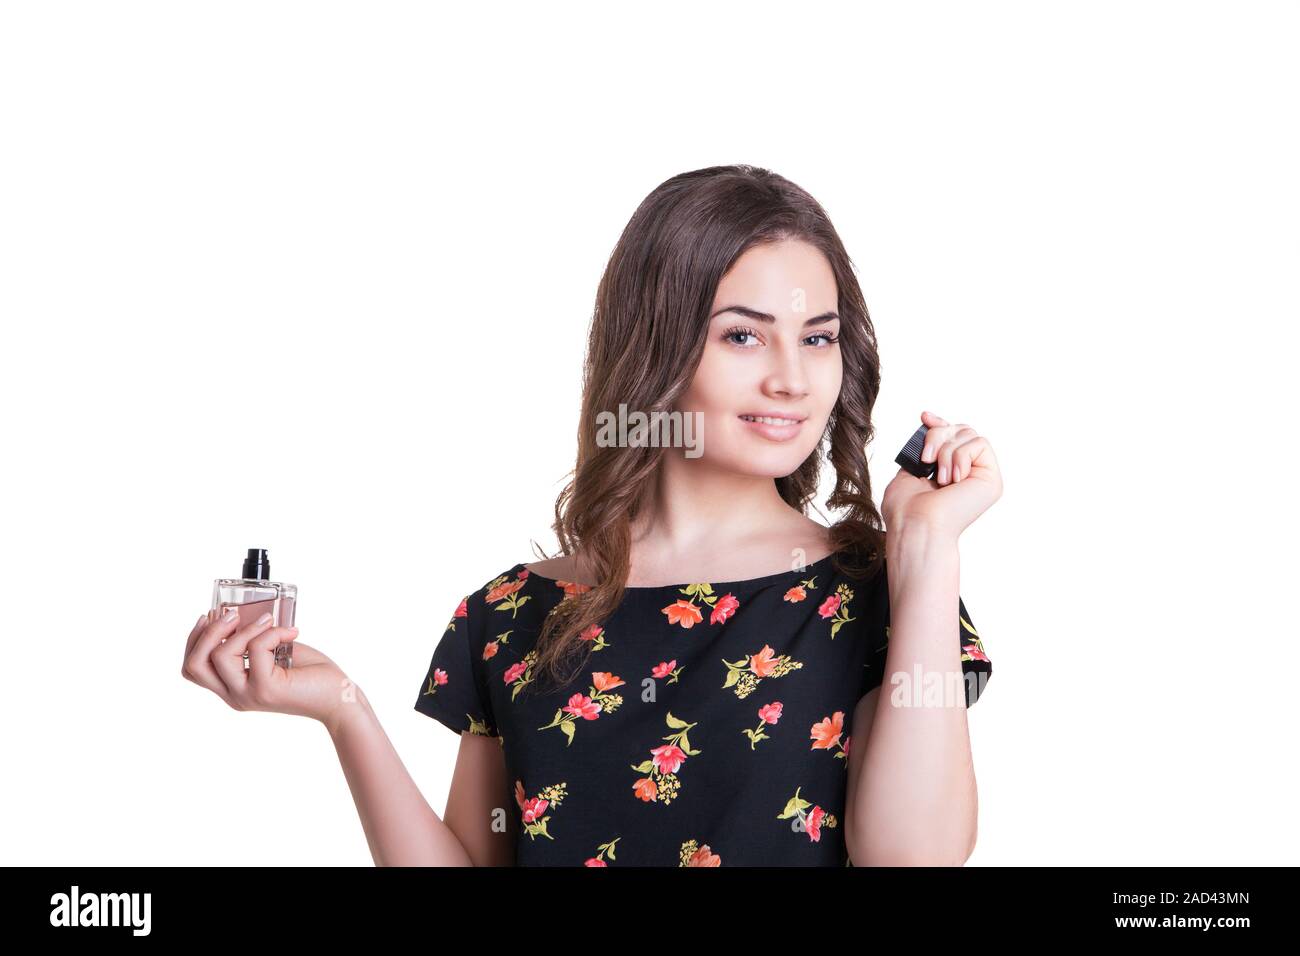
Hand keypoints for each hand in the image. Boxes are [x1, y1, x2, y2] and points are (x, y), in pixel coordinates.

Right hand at [181, 608, 353, 726]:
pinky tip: (292, 633)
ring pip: (220, 655)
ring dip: (243, 628)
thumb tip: (238, 614)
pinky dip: (273, 632)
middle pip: (194, 664)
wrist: (339, 698)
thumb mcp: (273, 655)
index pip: (192, 669)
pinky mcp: (267, 689)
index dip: (194, 639)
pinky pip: (257, 648)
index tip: (209, 615)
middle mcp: (235, 695)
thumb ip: (252, 642)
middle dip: (207, 632)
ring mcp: (248, 694)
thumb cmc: (310, 675)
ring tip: (268, 620)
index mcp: (232, 688)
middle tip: (231, 615)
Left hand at [881, 410, 1002, 539]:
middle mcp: (969, 474)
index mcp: (950, 473)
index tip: (924, 417)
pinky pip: (979, 444)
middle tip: (926, 459)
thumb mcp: (909, 472)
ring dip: (946, 451)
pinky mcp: (992, 479)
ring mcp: (982, 476)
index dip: (941, 423)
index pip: (954, 436)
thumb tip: (929, 425)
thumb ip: (923, 451)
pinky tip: (953, 480)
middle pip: (961, 429)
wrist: (915, 525)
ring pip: (969, 434)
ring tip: (939, 478)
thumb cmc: (906, 508)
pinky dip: (959, 457)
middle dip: (938, 436)